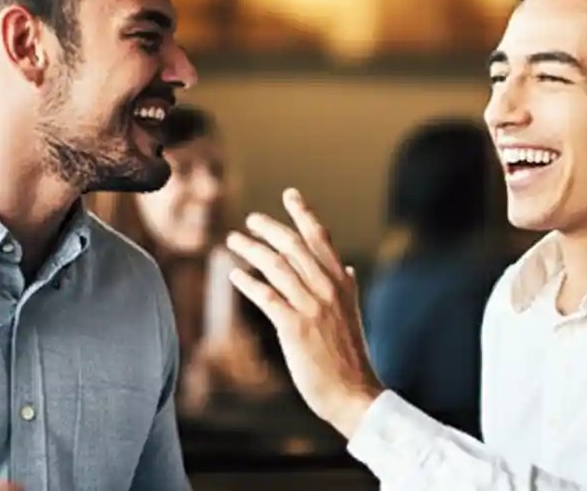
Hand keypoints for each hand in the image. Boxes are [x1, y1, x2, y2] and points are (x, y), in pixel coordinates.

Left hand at [226, 188, 383, 437]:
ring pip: (277, 266)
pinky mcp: (295, 328)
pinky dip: (249, 282)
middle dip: (269, 228)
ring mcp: (312, 307)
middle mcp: (328, 289)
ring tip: (232, 242)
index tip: (290, 193)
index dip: (304, 213)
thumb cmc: (350, 357)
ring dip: (252, 250)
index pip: (321, 238)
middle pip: (294, 245)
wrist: (354, 393)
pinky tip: (234, 275)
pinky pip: (267, 297)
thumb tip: (346, 268)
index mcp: (342, 283)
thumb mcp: (353, 315)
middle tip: (249, 220)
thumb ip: (347, 288)